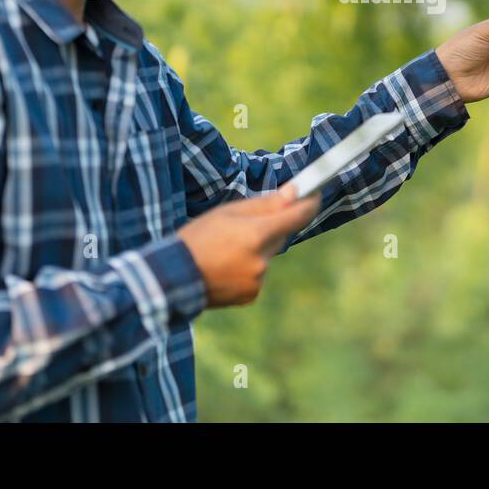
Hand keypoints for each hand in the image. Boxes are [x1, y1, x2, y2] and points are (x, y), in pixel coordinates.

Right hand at [177, 184, 318, 306]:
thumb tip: (293, 193)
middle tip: (243, 225)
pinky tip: (224, 267)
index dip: (309, 203)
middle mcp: (262, 260)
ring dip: (255, 249)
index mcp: (257, 234)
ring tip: (224, 250)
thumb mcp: (227, 212)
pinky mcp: (252, 295)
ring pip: (267, 255)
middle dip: (270, 227)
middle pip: (280, 236)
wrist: (173, 278)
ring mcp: (258, 280)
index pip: (298, 217)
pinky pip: (257, 274)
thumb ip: (264, 204)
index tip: (314, 194)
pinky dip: (247, 268)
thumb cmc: (198, 238)